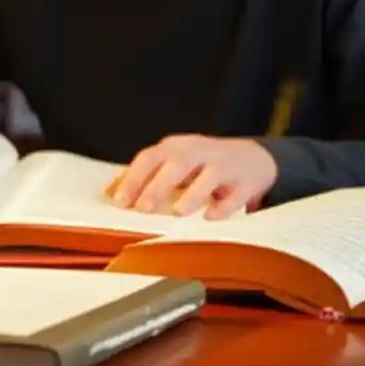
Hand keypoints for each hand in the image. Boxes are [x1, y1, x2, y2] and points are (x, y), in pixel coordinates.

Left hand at [104, 134, 277, 219]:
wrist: (254, 159)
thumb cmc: (203, 165)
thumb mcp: (174, 163)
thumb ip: (146, 176)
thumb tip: (110, 193)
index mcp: (176, 147)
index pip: (150, 157)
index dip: (134, 178)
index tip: (119, 201)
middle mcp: (199, 151)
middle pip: (177, 164)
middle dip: (158, 186)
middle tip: (142, 208)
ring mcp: (224, 165)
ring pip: (209, 176)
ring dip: (193, 194)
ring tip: (178, 212)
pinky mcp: (246, 182)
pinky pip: (236, 194)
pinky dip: (224, 206)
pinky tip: (211, 217)